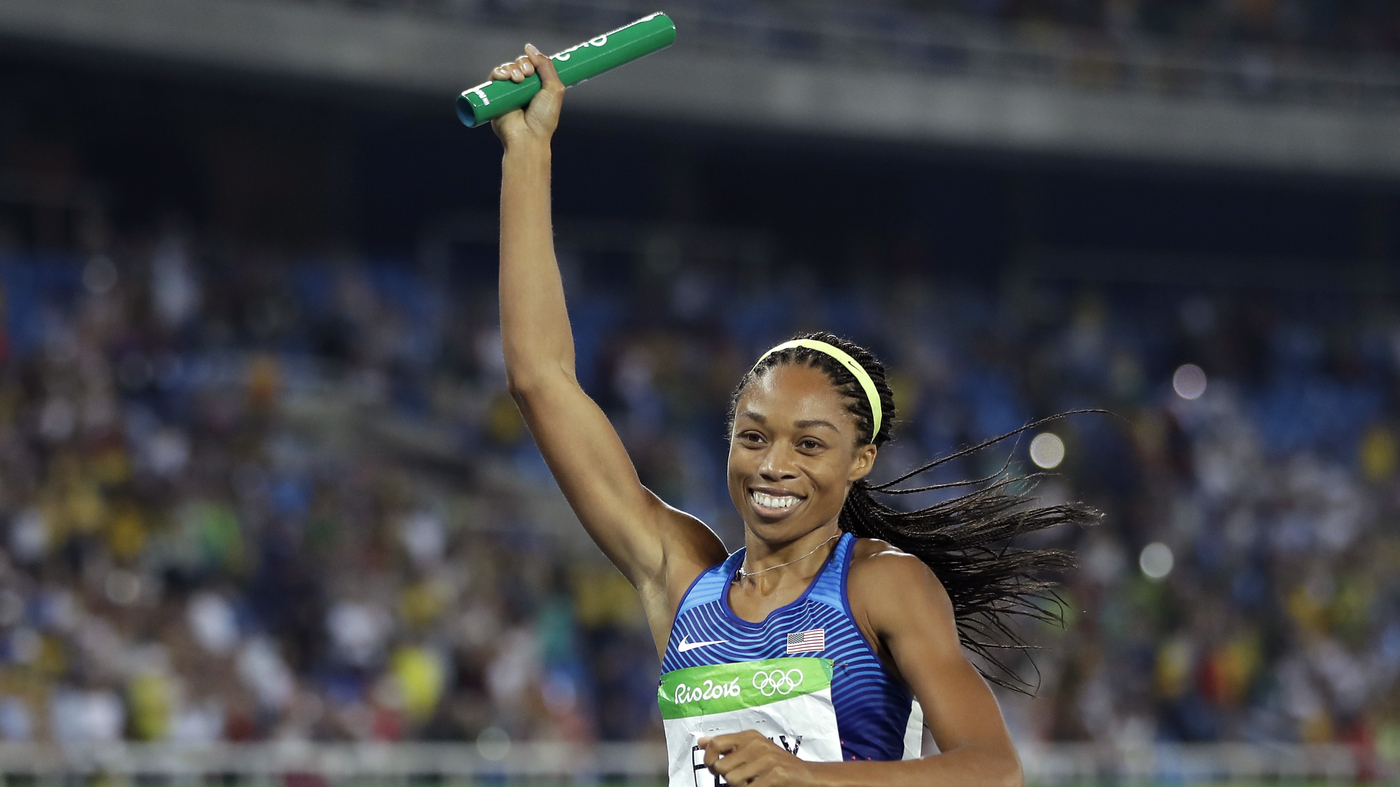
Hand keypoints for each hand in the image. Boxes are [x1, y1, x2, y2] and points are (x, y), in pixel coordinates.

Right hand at [489, 44, 564, 149]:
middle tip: (527, 75)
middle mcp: (522, 88)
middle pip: (518, 64)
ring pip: (506, 69)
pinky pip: (493, 78)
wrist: (528, 136)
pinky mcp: (495, 97)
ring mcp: (508, 92)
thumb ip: (546, 66)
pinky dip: (498, 73)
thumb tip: (529, 47)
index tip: (533, 68)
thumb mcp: (554, 89)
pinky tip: (504, 77)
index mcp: (538, 86)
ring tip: (518, 79)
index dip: (532, 61)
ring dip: (511, 68)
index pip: (532, 64)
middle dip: (522, 64)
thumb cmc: (544, 117)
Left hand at [699, 731, 817, 786]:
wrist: (806, 775)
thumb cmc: (776, 763)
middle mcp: (757, 744)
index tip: (713, 767)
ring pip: (732, 781)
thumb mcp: (752, 748)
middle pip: (721, 767)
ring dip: (740, 786)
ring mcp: (767, 759)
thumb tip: (701, 741)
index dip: (708, 759)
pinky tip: (760, 785)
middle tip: (741, 777)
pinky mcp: (776, 775)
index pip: (715, 744)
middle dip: (726, 777)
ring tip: (752, 782)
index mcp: (749, 736)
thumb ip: (727, 745)